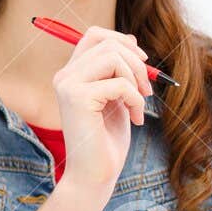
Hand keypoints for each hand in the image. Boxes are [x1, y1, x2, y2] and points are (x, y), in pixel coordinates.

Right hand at [51, 26, 152, 192]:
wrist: (93, 175)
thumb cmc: (106, 141)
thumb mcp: (116, 97)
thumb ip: (118, 71)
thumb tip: (130, 39)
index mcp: (71, 74)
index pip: (94, 35)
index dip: (122, 40)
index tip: (141, 63)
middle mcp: (65, 76)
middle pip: (107, 42)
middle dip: (136, 63)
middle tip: (146, 90)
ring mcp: (68, 86)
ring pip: (113, 57)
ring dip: (136, 80)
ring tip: (140, 103)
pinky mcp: (78, 99)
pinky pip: (120, 84)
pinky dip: (136, 100)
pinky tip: (135, 119)